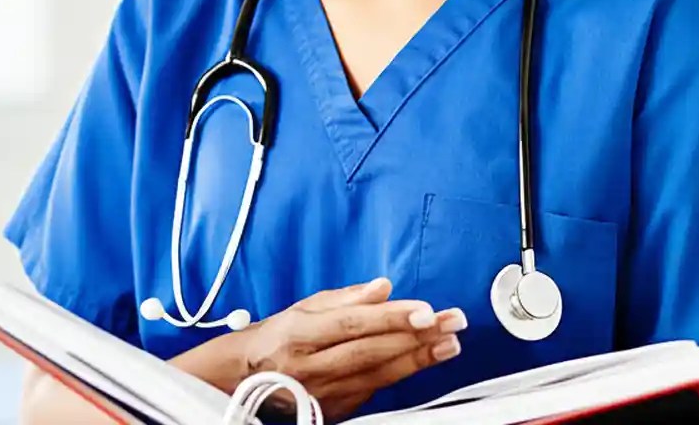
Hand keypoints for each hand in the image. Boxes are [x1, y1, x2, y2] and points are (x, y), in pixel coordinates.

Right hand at [237, 278, 466, 420]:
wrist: (245, 379)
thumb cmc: (278, 337)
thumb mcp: (304, 308)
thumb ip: (347, 298)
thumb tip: (383, 287)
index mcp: (300, 333)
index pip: (353, 323)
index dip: (392, 317)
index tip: (427, 310)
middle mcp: (311, 366)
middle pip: (371, 351)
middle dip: (417, 336)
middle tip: (453, 323)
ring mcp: (322, 393)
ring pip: (376, 375)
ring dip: (418, 359)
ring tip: (450, 344)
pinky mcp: (331, 411)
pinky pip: (371, 391)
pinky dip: (398, 374)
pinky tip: (422, 361)